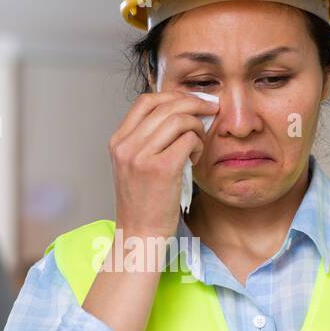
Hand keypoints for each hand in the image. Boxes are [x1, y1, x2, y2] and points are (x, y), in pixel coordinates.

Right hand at [109, 90, 217, 239]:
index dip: (173, 96)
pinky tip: (196, 159)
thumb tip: (182, 112)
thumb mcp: (135, 166)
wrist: (140, 235)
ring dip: (197, 128)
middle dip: (194, 103)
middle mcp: (126, 145)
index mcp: (118, 142)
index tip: (192, 102)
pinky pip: (188, 139)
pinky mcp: (161, 168)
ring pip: (179, 119)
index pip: (146, 101)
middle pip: (165, 105)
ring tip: (198, 146)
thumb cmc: (144, 204)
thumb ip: (149, 140)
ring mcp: (141, 156)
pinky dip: (198, 145)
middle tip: (211, 110)